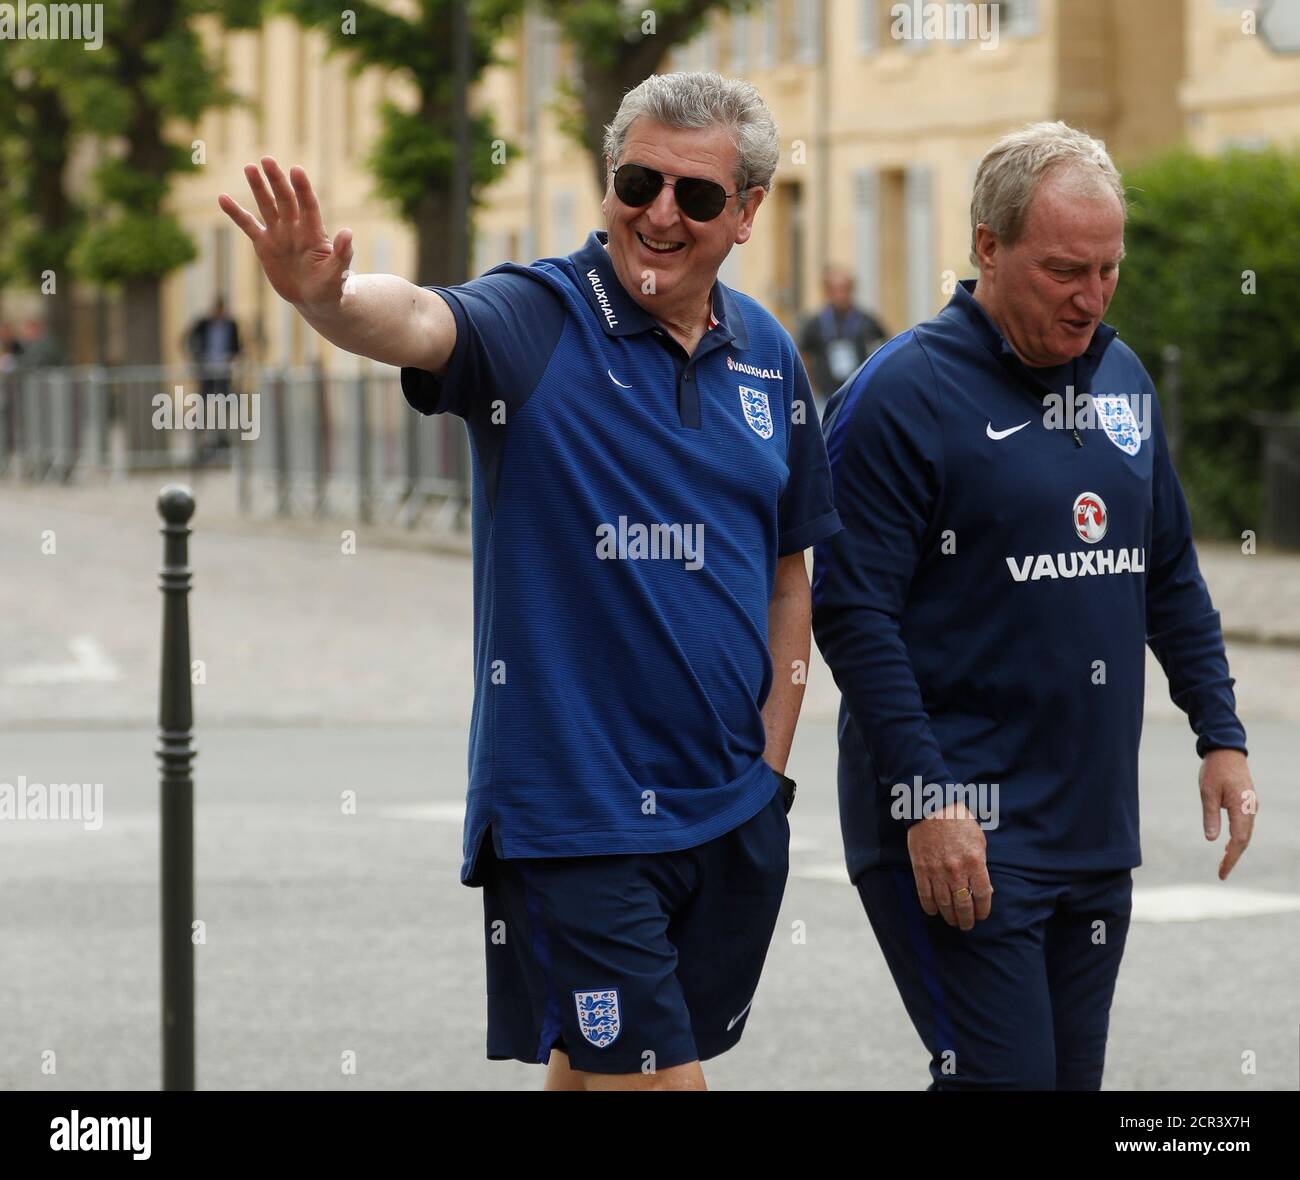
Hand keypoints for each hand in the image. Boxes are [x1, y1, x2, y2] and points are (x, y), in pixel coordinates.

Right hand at [217, 157, 353, 312]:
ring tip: (249, 168)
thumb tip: (348, 232)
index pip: (308, 205)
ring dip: (258, 188)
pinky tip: (222, 198)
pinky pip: (248, 225)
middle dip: (277, 180)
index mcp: (315, 232)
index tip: (296, 170)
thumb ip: (342, 252)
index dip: (302, 188)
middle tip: (267, 160)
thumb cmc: (331, 286)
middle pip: (285, 199)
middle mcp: (296, 227)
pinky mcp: (264, 244)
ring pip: (267, 206)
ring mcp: (279, 233)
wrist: (315, 300)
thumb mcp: (339, 273)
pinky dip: (236, 213)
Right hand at [906, 802, 992, 930]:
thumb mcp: (979, 841)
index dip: (983, 910)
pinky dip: (929, 906)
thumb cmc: (959, 821)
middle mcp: (956, 870)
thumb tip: (984, 889)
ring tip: (953, 922)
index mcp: (974, 862)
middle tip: (967, 925)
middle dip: (966, 919)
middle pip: (963, 904)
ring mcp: (937, 871)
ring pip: (944, 903)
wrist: (933, 808)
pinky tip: (934, 912)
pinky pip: (924, 894)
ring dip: (949, 916)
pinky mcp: (921, 869)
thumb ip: (981, 865)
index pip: (982, 895)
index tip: (982, 915)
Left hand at [1199, 748, 1256, 879]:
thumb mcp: (1207, 792)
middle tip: (1222, 873)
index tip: (1222, 872)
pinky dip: (1238, 837)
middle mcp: (1251, 809)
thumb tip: (1212, 840)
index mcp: (1242, 807)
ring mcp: (1251, 806)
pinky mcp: (1247, 803)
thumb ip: (1210, 815)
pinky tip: (1228, 844)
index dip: (1231, 858)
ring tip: (1224, 863)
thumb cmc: (1214, 769)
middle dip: (1233, 857)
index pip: (1239, 840)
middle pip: (1245, 840)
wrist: (1227, 750)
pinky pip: (1245, 825)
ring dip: (1236, 848)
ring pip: (1246, 833)